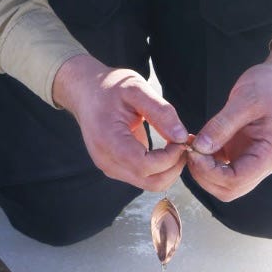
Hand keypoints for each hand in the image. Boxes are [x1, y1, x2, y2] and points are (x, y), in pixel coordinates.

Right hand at [52, 53, 187, 190]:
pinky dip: (161, 167)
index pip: (145, 166)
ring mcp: (111, 168)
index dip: (170, 158)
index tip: (182, 138)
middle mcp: (107, 161)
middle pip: (151, 182)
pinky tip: (168, 148)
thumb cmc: (110, 87)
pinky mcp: (117, 169)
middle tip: (185, 143)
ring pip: (151, 183)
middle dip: (175, 167)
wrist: (86, 92)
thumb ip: (160, 112)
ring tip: (178, 143)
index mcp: (108, 141)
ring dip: (170, 168)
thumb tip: (181, 137)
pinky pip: (145, 177)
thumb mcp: (136, 89)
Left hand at [186, 33, 271, 201]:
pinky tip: (199, 142)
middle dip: (205, 175)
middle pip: (230, 189)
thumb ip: (223, 125)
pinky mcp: (246, 150)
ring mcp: (255, 158)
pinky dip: (209, 160)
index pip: (235, 181)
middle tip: (189, 151)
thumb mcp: (247, 98)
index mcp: (270, 154)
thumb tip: (200, 147)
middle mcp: (264, 163)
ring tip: (192, 145)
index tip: (193, 151)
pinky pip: (225, 166)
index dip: (209, 172)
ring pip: (226, 181)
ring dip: (205, 170)